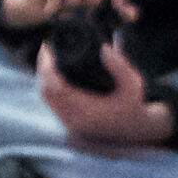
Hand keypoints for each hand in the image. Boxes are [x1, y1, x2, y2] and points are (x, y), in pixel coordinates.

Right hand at [0, 0, 135, 30]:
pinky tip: (53, 12)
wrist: (31, 4)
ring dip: (74, 3)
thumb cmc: (66, 4)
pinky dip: (57, 5)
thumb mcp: (91, 8)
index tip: (117, 6)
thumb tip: (132, 14)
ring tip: (68, 13)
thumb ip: (112, 10)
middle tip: (86, 14)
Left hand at [36, 34, 172, 146]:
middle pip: (46, 92)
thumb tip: (104, 48)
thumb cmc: (133, 105)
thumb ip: (120, 67)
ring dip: (43, 77)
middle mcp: (74, 120)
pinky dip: (47, 86)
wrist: (134, 129)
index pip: (55, 89)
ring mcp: (70, 122)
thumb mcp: (133, 85)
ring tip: (47, 57)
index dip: (46, 68)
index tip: (48, 49)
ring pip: (46, 98)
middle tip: (47, 48)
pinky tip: (49, 73)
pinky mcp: (70, 121)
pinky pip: (52, 103)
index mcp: (85, 111)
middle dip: (42, 69)